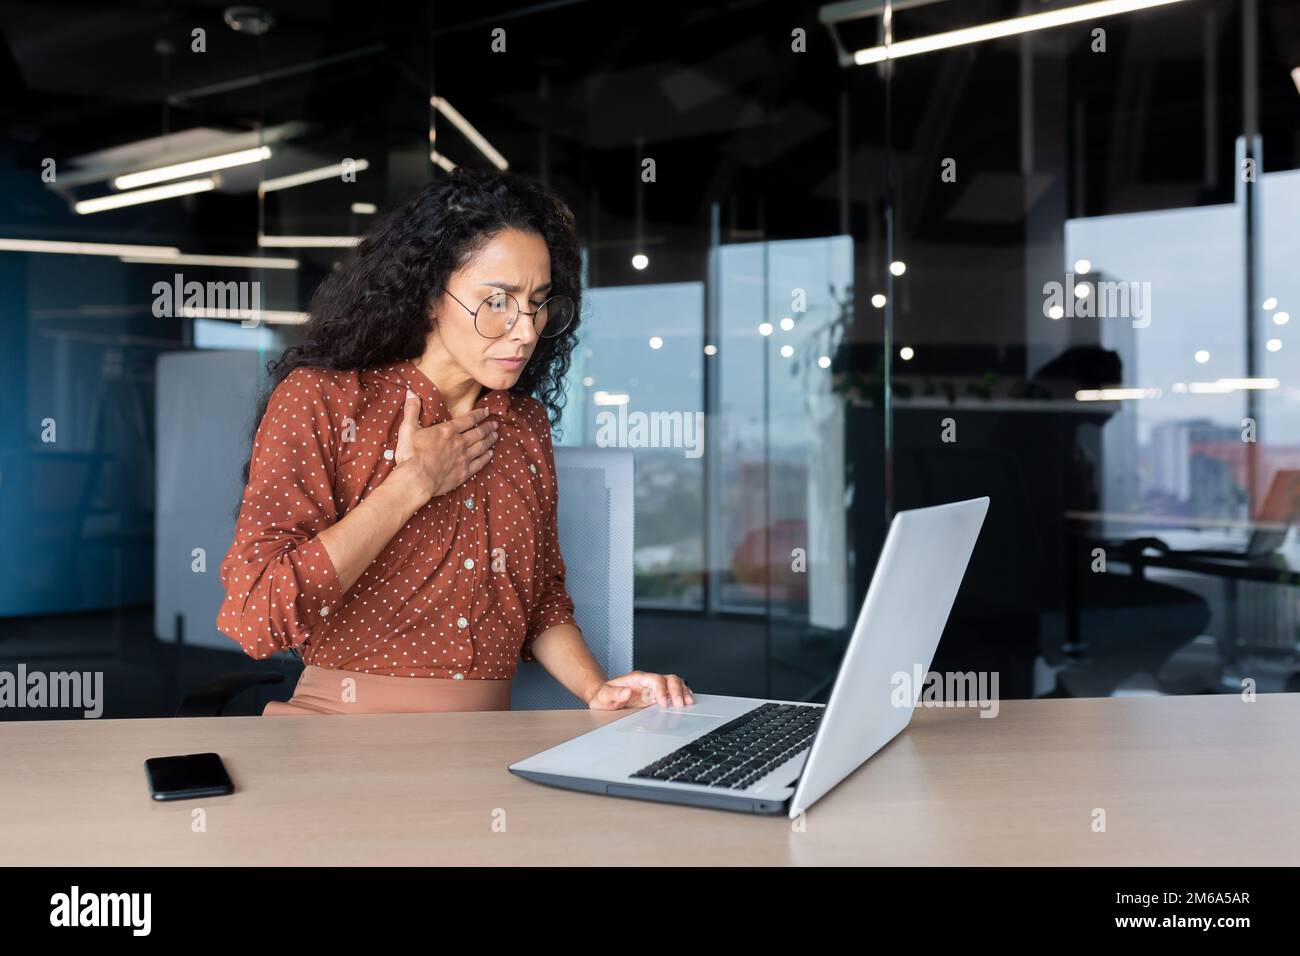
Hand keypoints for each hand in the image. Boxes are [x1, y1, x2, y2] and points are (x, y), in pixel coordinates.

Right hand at [390, 388, 497, 507]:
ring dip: (490, 440)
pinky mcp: (464, 473)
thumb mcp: (408, 429)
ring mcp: (463, 458)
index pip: (468, 419)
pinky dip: (486, 457)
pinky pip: (480, 463)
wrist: (416, 480)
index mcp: (447, 431)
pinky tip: (490, 454)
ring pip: (482, 446)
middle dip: (488, 427)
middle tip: (495, 424)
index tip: (487, 411)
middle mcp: (459, 443)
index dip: (479, 414)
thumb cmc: (411, 455)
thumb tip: (411, 392)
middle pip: (479, 432)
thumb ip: (412, 409)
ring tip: (496, 435)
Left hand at [586, 671, 694, 710]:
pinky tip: (687, 701)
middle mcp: (648, 682)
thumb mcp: (603, 696)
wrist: (603, 698)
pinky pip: (673, 692)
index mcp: (637, 679)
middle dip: (676, 690)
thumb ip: (613, 694)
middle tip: (680, 704)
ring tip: (688, 702)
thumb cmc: (603, 697)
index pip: (655, 679)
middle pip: (668, 679)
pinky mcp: (657, 697)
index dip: (661, 689)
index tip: (663, 702)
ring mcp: (654, 689)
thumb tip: (625, 692)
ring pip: (674, 684)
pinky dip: (682, 695)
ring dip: (682, 692)